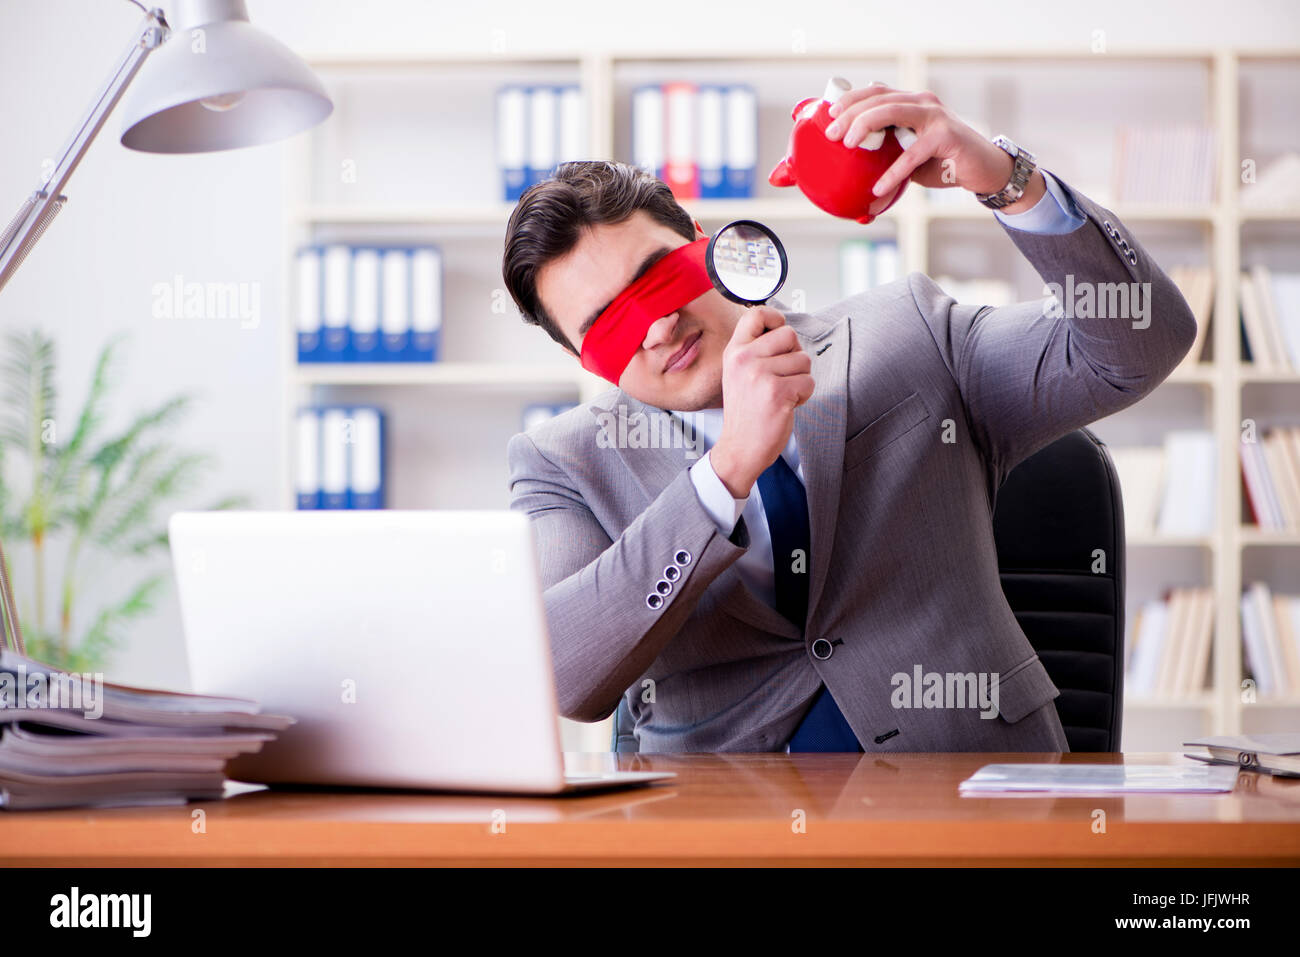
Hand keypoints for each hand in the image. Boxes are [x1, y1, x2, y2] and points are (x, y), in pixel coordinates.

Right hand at [711, 307, 813, 497]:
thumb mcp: (738, 374)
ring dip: (800, 379)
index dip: (776, 318)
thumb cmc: (746, 412)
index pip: (756, 314)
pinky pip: (808, 381)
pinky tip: (785, 405)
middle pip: (789, 334)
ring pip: (803, 360)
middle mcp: (744, 359)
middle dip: (794, 355)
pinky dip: (803, 395)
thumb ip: (756, 350)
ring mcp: (760, 375)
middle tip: (782, 375)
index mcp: (734, 352)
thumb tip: (784, 330)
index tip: (780, 330)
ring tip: (780, 394)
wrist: (740, 448)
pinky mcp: (778, 392)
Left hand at [823, 82, 1045, 211]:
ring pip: (892, 112)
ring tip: (849, 145)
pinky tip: (879, 187)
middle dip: (851, 113)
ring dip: (866, 126)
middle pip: (879, 99)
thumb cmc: (943, 162)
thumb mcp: (909, 153)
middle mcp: (923, 103)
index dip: (852, 99)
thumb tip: (852, 167)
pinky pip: (913, 153)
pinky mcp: (946, 136)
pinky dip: (893, 171)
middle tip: (833, 133)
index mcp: (912, 102)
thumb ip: (887, 150)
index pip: (877, 91)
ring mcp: (935, 116)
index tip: (830, 114)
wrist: (983, 170)